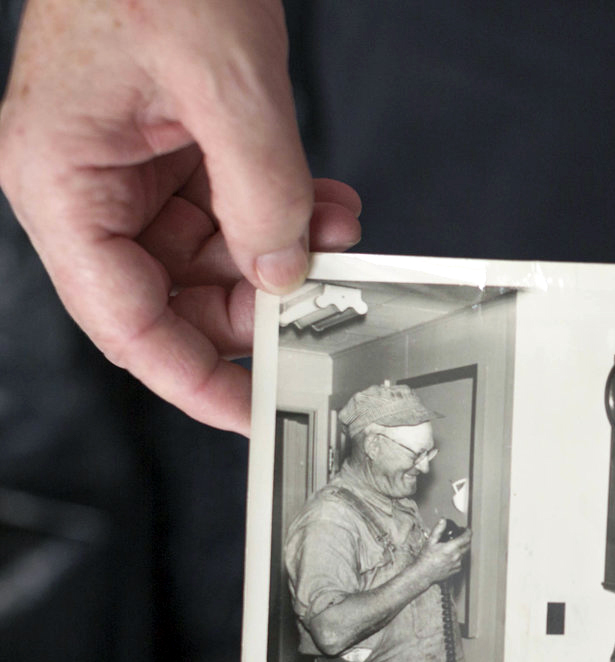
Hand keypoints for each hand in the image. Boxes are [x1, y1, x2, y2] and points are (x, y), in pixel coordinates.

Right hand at [0, 0, 362, 435]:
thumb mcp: (224, 81)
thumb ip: (260, 191)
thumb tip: (283, 273)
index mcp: (59, 179)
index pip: (125, 322)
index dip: (194, 377)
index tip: (256, 411)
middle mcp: (86, 183)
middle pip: (175, 297)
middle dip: (260, 303)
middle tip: (326, 307)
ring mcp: (129, 168)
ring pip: (215, 258)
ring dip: (285, 253)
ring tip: (338, 231)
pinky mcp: (172, 149)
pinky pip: (234, 210)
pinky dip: (285, 212)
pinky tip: (327, 202)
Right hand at [414, 525, 470, 585]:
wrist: (423, 574)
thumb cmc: (425, 558)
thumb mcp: (430, 541)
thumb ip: (438, 529)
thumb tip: (443, 520)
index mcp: (452, 548)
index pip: (467, 537)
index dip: (468, 531)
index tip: (466, 529)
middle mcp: (457, 556)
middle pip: (468, 545)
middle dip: (466, 539)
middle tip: (459, 536)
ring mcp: (458, 564)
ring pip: (464, 553)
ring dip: (461, 548)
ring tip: (451, 546)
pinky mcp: (456, 570)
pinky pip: (460, 561)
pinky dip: (457, 557)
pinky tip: (449, 557)